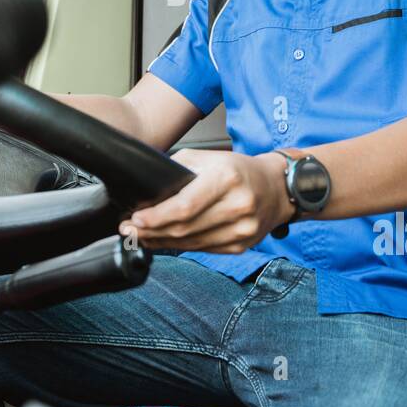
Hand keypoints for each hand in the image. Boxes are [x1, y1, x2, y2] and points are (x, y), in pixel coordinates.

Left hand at [117, 149, 291, 253]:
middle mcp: (237, 206)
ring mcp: (242, 229)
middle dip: (151, 231)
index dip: (156, 217)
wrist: (277, 188)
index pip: (184, 206)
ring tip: (142, 236)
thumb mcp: (210, 157)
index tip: (135, 218)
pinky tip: (165, 241)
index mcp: (227, 179)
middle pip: (185, 228)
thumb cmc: (240, 171)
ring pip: (192, 243)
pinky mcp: (241, 245)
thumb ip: (180, 169)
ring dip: (162, 242)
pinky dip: (181, 247)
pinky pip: (203, 249)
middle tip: (129, 229)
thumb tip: (149, 188)